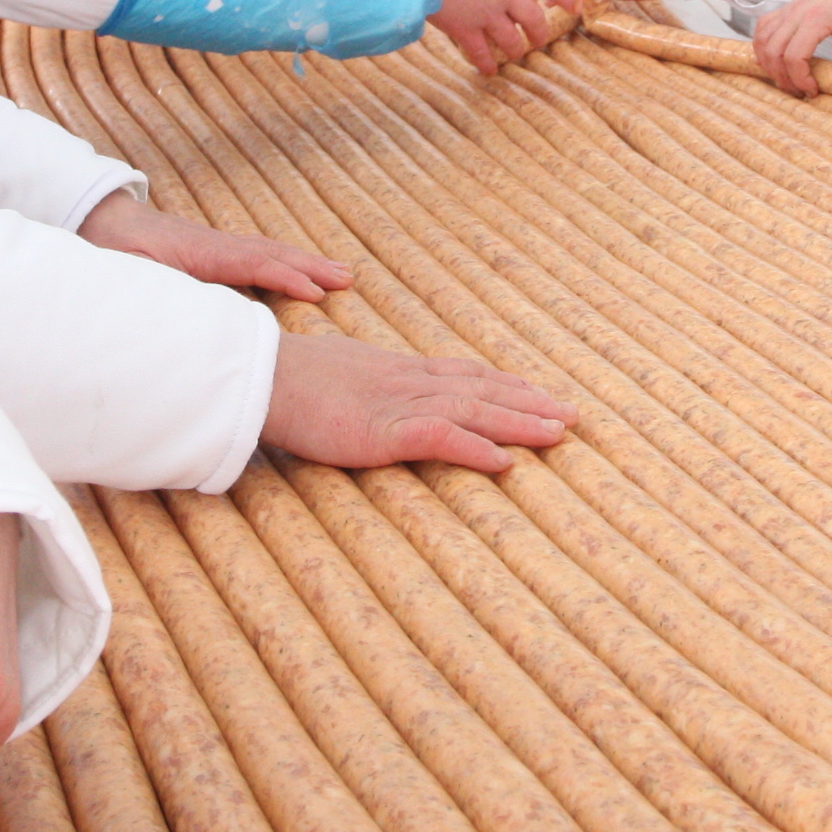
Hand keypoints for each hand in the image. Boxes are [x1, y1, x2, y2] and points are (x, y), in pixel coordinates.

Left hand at [80, 188, 352, 301]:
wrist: (105, 220)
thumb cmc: (116, 250)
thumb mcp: (129, 271)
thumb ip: (155, 287)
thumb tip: (179, 308)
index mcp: (201, 255)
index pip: (252, 265)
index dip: (284, 278)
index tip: (314, 292)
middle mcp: (218, 247)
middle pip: (273, 254)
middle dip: (312, 267)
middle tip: (348, 279)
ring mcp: (221, 247)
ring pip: (272, 253)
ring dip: (308, 262)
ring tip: (342, 274)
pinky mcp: (218, 252)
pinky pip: (262, 256)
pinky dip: (289, 261)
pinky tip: (304, 271)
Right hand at [265, 332, 574, 474]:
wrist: (259, 377)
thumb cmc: (287, 377)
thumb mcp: (337, 373)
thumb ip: (364, 382)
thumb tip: (370, 394)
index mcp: (397, 369)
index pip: (463, 373)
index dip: (503, 383)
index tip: (536, 390)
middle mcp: (408, 381)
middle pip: (482, 389)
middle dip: (529, 402)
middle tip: (571, 414)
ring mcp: (399, 404)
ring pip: (474, 410)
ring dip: (520, 422)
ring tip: (559, 432)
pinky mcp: (384, 431)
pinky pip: (441, 437)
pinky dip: (476, 448)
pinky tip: (506, 461)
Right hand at [434, 0, 575, 72]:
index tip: (576, 5)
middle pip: (533, 18)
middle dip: (539, 32)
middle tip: (539, 39)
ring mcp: (487, 13)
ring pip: (512, 40)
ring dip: (516, 49)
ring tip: (515, 53)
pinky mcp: (467, 30)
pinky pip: (482, 53)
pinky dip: (487, 64)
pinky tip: (489, 70)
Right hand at [754, 0, 831, 97]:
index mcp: (816, 19)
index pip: (794, 56)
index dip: (799, 79)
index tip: (813, 90)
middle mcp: (796, 13)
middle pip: (773, 51)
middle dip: (782, 77)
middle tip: (799, 90)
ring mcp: (789, 9)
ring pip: (762, 40)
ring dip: (768, 63)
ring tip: (786, 78)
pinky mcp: (787, 8)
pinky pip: (763, 28)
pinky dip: (763, 46)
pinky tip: (774, 59)